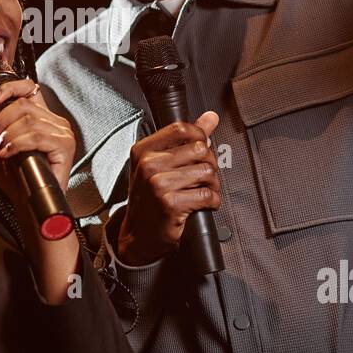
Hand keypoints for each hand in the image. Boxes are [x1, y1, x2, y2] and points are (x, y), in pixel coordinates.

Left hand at [0, 79, 79, 303]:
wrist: (29, 204)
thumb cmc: (16, 177)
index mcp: (40, 117)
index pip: (29, 87)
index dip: (10, 87)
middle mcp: (54, 121)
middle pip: (23, 104)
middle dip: (0, 121)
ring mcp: (62, 132)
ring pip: (28, 119)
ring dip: (7, 134)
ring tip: (1, 150)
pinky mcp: (64, 146)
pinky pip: (36, 136)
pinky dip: (16, 144)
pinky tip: (8, 154)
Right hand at [117, 112, 220, 265]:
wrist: (139, 235)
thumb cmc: (150, 198)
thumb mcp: (160, 164)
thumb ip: (186, 139)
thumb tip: (210, 118)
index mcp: (143, 151)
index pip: (181, 128)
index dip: (200, 136)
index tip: (201, 148)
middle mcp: (148, 165)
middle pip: (199, 149)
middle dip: (209, 163)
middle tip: (203, 176)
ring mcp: (158, 185)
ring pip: (207, 172)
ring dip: (213, 184)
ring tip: (203, 190)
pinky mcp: (170, 204)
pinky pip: (207, 195)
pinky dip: (212, 201)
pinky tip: (203, 204)